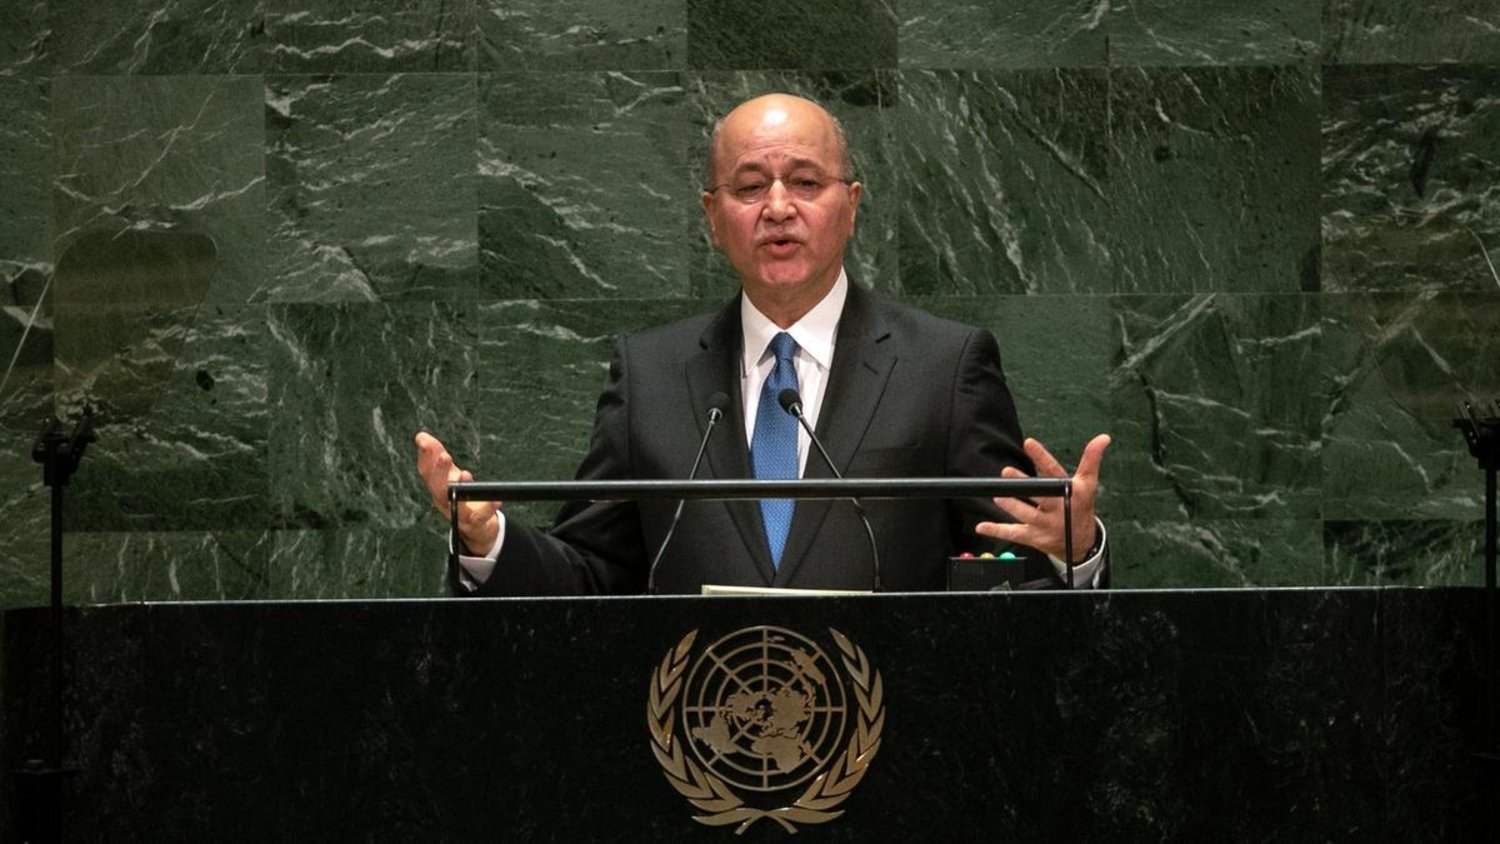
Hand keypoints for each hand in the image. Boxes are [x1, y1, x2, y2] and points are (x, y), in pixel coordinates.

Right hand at [414, 431, 500, 554]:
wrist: (476, 526)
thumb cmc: (460, 495)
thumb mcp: (449, 474)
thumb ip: (437, 455)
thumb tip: (421, 436)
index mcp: (436, 487)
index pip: (426, 471)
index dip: (424, 456)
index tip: (424, 441)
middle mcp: (444, 501)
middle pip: (437, 487)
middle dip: (439, 471)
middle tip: (444, 456)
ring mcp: (458, 513)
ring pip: (455, 502)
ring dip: (459, 487)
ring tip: (464, 474)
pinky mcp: (475, 523)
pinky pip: (481, 516)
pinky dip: (488, 507)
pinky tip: (496, 499)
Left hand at [976, 433, 1110, 562]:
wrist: (1081, 543)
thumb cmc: (1080, 507)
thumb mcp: (1088, 483)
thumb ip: (1091, 459)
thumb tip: (1103, 438)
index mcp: (1070, 493)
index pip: (1055, 472)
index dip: (1042, 457)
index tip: (1029, 443)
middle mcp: (1058, 509)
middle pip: (1039, 496)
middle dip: (1023, 485)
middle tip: (1007, 472)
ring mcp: (1045, 525)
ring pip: (1026, 516)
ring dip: (1011, 506)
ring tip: (998, 497)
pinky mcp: (1034, 538)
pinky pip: (1013, 534)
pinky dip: (996, 531)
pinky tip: (982, 527)